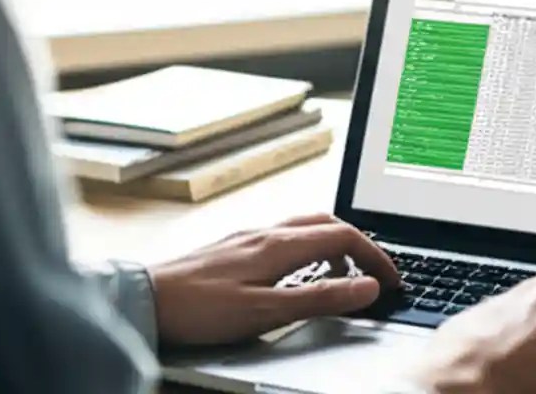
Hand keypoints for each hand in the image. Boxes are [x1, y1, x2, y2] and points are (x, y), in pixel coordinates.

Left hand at [148, 213, 399, 345]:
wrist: (144, 299)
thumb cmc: (200, 309)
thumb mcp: (267, 311)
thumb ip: (320, 299)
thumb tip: (367, 287)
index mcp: (280, 244)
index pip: (344, 236)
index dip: (375, 256)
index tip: (392, 279)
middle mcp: (267, 232)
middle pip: (328, 224)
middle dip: (359, 245)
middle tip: (374, 273)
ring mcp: (248, 237)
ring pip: (304, 228)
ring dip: (333, 245)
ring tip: (342, 274)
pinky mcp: (233, 247)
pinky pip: (283, 238)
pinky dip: (307, 250)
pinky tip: (297, 273)